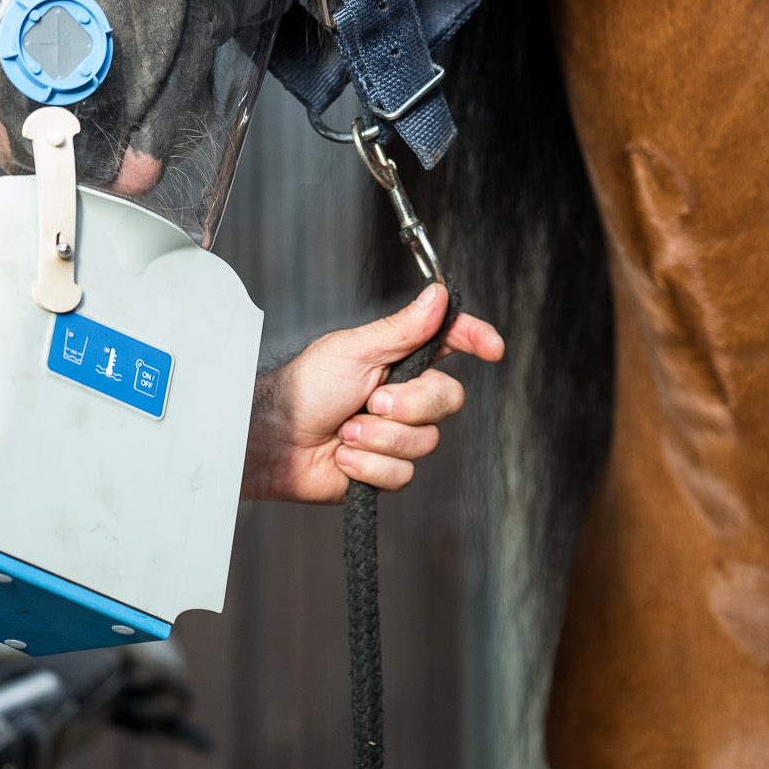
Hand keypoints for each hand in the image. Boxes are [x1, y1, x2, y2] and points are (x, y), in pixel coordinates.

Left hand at [242, 282, 502, 502]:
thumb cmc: (306, 388)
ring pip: (425, 441)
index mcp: (398, 356)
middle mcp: (403, 394)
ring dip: (379, 438)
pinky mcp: (385, 468)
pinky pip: (403, 473)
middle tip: (371, 402)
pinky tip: (344, 456)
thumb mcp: (354, 349)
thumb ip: (403, 328)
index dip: (475, 340)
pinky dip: (369, 465)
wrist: (275, 440)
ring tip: (345, 431)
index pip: (449, 342)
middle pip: (447, 398)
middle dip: (408, 405)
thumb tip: (438, 294)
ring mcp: (396, 433)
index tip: (493, 348)